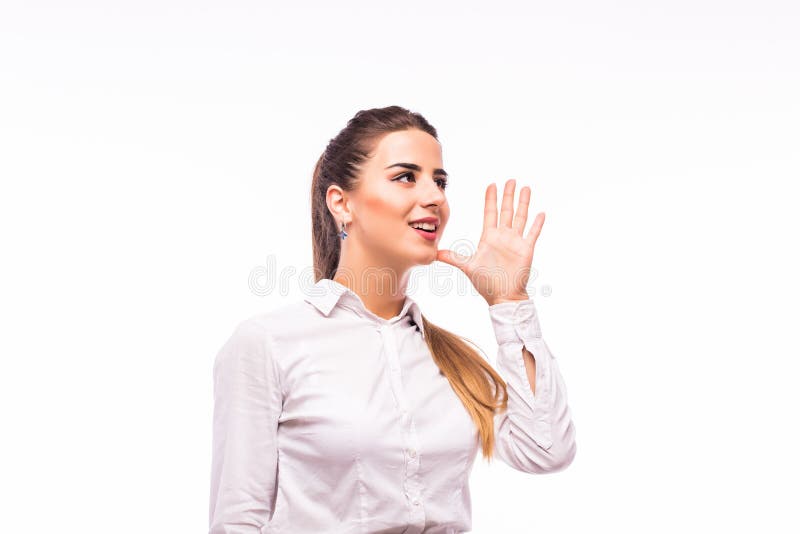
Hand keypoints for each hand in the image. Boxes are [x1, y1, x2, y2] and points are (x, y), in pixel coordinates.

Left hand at [437, 179, 544, 305]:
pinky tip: (541, 213)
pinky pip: (533, 233)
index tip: (491, 184)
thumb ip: (452, 258)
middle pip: (506, 210)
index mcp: (489, 237)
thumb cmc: (486, 282)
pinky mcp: (526, 249)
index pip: (490, 213)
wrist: (502, 297)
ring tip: (526, 188)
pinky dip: (537, 224)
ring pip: (520, 217)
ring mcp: (515, 242)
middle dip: (508, 195)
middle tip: (511, 180)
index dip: (490, 199)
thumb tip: (434, 254)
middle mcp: (503, 236)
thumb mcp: (467, 267)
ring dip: (524, 203)